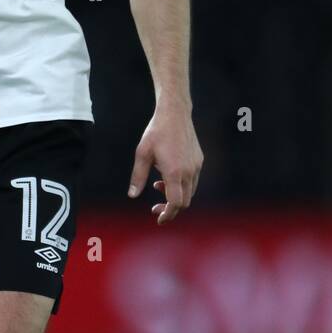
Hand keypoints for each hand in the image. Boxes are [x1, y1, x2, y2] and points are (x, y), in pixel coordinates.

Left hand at [127, 100, 202, 223]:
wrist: (175, 113)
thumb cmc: (156, 132)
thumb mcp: (142, 154)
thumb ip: (137, 177)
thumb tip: (132, 195)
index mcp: (175, 172)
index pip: (176, 203)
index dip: (168, 215)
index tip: (159, 219)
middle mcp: (189, 172)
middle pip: (184, 202)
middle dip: (170, 209)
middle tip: (155, 208)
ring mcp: (196, 166)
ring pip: (190, 192)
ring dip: (175, 197)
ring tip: (157, 186)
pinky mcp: (199, 161)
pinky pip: (193, 181)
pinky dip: (181, 186)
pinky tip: (167, 176)